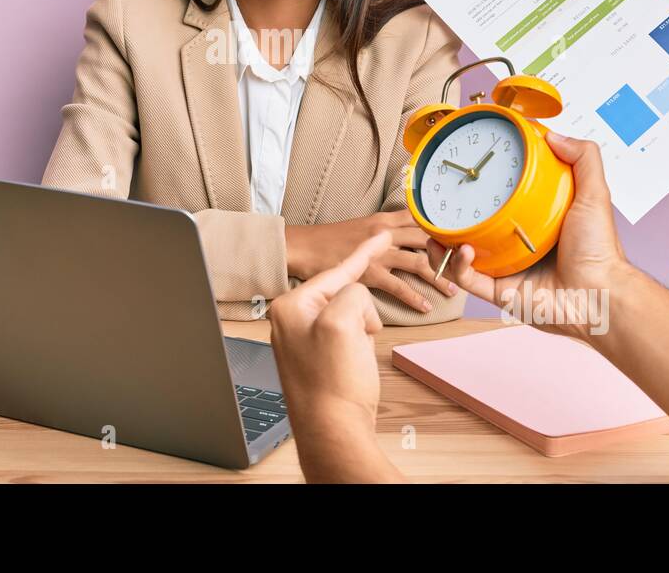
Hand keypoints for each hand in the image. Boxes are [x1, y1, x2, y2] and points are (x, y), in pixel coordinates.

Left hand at [269, 231, 401, 482]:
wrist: (334, 433)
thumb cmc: (334, 384)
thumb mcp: (344, 322)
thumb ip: (352, 293)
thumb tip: (357, 306)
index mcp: (290, 307)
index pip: (334, 272)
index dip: (363, 255)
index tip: (378, 236)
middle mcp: (291, 321)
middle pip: (343, 294)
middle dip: (361, 312)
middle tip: (360, 341)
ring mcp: (303, 341)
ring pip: (349, 315)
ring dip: (362, 330)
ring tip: (353, 361)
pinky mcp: (318, 358)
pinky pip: (347, 336)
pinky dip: (359, 344)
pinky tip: (355, 365)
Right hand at [285, 209, 456, 312]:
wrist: (304, 247)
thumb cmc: (331, 239)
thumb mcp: (361, 226)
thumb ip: (384, 229)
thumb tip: (404, 235)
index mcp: (384, 220)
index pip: (421, 218)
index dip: (444, 226)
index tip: (464, 235)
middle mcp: (384, 233)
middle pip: (426, 239)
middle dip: (449, 252)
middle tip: (468, 264)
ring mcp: (377, 253)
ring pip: (418, 263)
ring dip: (439, 277)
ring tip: (454, 291)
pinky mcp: (368, 272)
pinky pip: (398, 286)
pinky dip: (414, 297)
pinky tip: (426, 307)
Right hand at [427, 132, 632, 339]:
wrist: (600, 295)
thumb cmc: (600, 251)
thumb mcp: (594, 195)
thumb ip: (583, 159)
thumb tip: (553, 134)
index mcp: (533, 222)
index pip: (500, 202)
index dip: (481, 189)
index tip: (467, 173)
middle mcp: (516, 245)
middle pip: (473, 227)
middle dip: (449, 217)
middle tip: (436, 203)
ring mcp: (505, 269)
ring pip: (460, 255)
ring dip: (442, 242)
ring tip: (435, 228)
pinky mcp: (499, 291)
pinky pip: (467, 279)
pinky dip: (456, 264)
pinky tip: (461, 249)